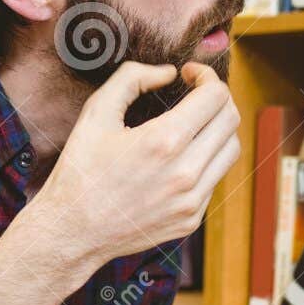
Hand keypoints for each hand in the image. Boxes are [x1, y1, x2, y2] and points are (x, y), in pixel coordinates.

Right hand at [32, 59, 240, 268]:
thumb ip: (131, 79)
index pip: (215, 96)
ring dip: (217, 128)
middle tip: (195, 94)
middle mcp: (185, 173)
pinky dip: (205, 160)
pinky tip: (178, 158)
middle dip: (216, 97)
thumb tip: (168, 73)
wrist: (72, 231)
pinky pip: (214, 179)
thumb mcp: (95, 113)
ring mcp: (191, 200)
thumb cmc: (80, 171)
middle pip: (230, 119)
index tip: (189, 74)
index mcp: (163, 142)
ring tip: (192, 124)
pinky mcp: (191, 218)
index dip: (206, 76)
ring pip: (231, 150)